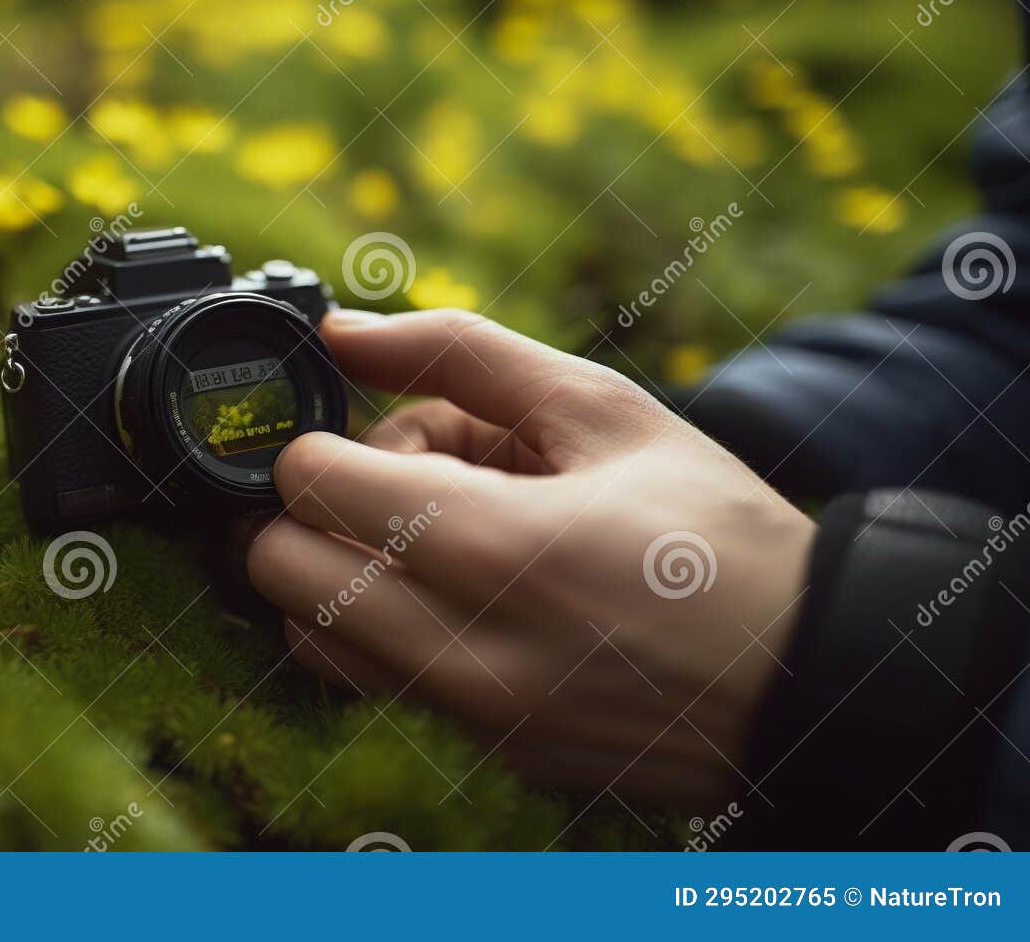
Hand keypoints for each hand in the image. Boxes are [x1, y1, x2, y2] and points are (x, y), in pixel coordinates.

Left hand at [242, 309, 816, 805]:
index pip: (308, 483)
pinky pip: (376, 683)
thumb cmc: (711, 531)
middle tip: (407, 490)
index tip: (388, 436)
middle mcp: (460, 649)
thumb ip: (457, 353)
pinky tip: (472, 596)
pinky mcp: (482, 751)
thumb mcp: (602, 409)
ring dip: (342, 575)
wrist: (804, 674)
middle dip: (316, 511)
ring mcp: (467, 715)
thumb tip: (341, 332)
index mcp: (491, 547)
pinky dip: (387, 630)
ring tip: (444, 545)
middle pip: (279, 569)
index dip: (330, 441)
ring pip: (312, 637)